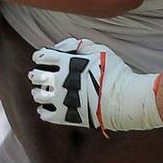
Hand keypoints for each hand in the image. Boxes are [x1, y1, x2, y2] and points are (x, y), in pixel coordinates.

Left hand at [28, 37, 162, 131]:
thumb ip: (78, 45)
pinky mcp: (65, 116)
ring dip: (38, 92)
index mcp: (67, 62)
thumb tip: (58, 47)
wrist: (127, 99)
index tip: (43, 59)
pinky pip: (44, 114)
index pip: (41, 57)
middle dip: (36, 74)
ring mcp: (61, 99)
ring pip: (37, 95)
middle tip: (40, 76)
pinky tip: (49, 106)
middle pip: (36, 76)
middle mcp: (60, 80)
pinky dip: (43, 110)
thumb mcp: (100, 50)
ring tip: (43, 92)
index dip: (40, 57)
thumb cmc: (116, 73)